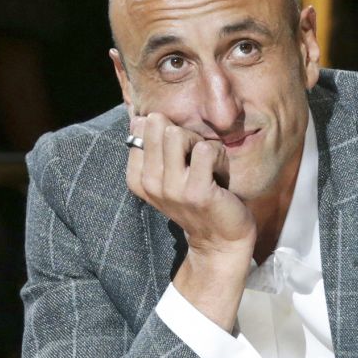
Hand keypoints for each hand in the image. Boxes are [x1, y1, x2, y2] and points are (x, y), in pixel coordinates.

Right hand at [127, 114, 255, 328]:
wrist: (219, 240)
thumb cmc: (198, 199)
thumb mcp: (168, 174)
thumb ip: (154, 147)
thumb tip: (143, 117)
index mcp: (137, 177)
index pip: (141, 126)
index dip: (166, 133)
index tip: (178, 158)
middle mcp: (149, 183)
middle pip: (158, 125)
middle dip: (183, 134)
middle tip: (195, 159)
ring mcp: (172, 189)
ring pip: (178, 134)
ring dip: (200, 144)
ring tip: (207, 167)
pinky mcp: (197, 192)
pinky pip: (205, 150)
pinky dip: (218, 157)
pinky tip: (220, 177)